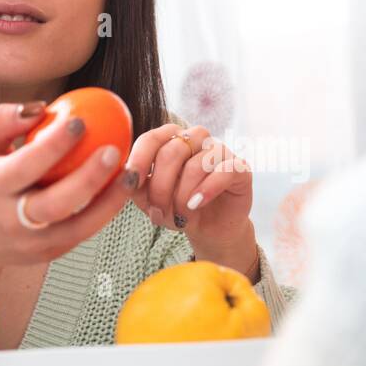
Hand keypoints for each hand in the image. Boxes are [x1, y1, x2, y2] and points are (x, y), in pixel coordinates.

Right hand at [0, 100, 137, 325]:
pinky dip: (107, 211)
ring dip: (111, 201)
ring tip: (132, 173)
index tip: (79, 121)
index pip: (26, 166)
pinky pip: (85, 231)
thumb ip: (2, 121)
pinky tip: (123, 188)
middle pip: (56, 204)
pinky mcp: (52, 253)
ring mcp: (34, 243)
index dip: (53, 145)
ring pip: (80, 226)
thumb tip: (42, 106)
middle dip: (88, 178)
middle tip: (114, 149)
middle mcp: (12, 221)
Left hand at [123, 121, 255, 257]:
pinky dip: (206, 190)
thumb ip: (137, 186)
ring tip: (178, 217)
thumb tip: (125, 177)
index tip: (131, 181)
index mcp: (172, 139)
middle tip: (157, 211)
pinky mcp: (240, 167)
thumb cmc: (178, 207)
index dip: (139, 158)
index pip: (152, 138)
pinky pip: (223, 172)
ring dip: (182, 197)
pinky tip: (196, 205)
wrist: (211, 228)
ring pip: (196, 166)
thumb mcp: (150, 199)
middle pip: (172, 153)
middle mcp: (197, 138)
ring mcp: (220, 150)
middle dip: (160, 187)